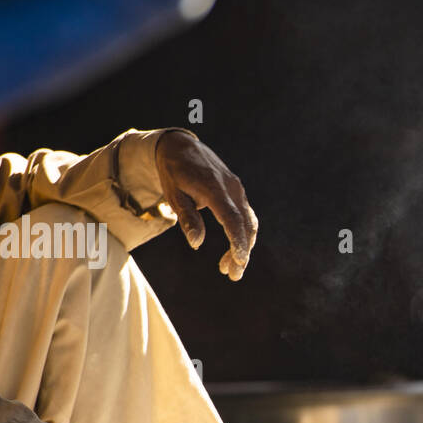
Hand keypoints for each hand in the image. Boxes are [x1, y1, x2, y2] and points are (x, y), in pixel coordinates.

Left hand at [154, 130, 257, 280]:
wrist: (181, 147)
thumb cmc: (174, 173)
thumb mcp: (174, 195)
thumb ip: (187, 218)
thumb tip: (196, 244)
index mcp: (214, 188)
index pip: (232, 218)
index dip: (238, 241)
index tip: (240, 261)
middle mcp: (231, 188)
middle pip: (245, 225)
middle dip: (241, 252)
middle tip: (233, 275)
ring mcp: (237, 189)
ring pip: (248, 223)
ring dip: (243, 246)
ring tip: (229, 268)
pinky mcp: (237, 192)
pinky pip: (245, 216)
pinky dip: (241, 235)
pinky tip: (232, 250)